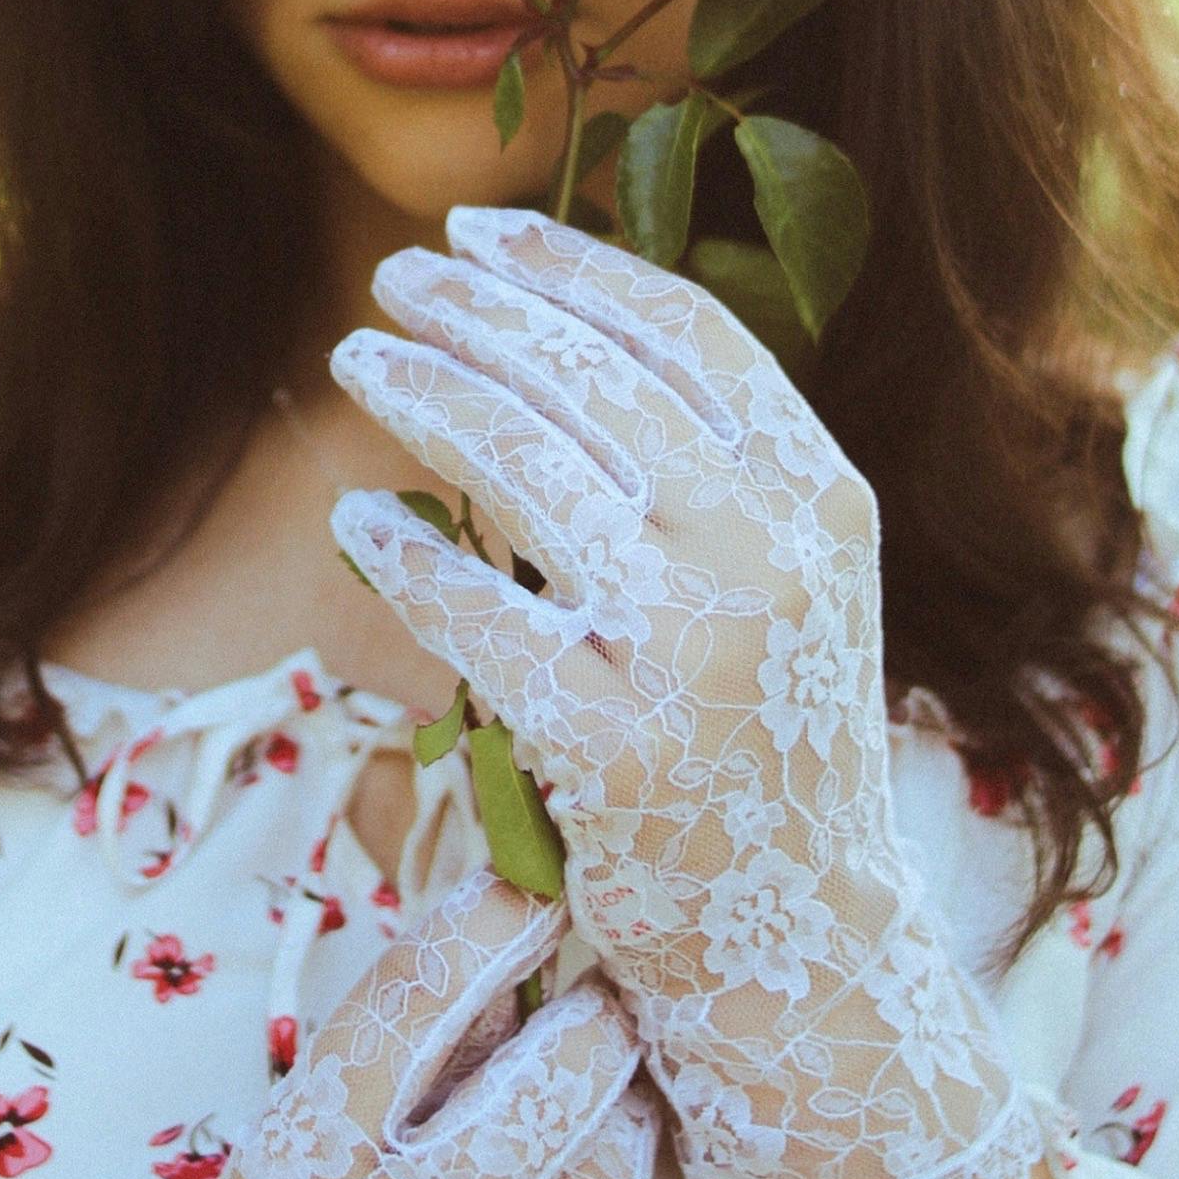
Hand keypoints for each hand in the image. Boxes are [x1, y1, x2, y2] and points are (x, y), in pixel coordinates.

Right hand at [138, 864, 661, 1178]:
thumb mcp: (324, 1118)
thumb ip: (420, 1030)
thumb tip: (523, 921)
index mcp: (304, 1157)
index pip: (410, 1001)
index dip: (490, 924)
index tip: (542, 888)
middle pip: (531, 1102)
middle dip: (590, 1031)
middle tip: (607, 1000)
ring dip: (619, 1129)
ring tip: (614, 1101)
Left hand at [329, 204, 1042, 1178]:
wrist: (808, 947)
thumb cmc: (773, 737)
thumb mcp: (795, 578)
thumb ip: (716, 465)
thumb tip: (562, 326)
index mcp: (823, 496)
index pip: (685, 333)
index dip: (573, 266)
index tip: (481, 231)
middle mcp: (772, 556)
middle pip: (591, 379)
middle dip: (476, 310)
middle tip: (393, 277)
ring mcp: (697, 652)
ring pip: (526, 469)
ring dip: (424, 394)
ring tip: (355, 357)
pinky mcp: (616, 750)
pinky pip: (482, 619)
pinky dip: (408, 560)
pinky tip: (360, 521)